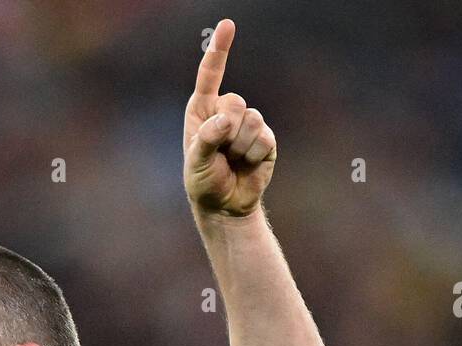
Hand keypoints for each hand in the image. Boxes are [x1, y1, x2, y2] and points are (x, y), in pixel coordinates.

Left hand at [183, 19, 276, 217]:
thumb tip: (226, 120)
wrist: (225, 205)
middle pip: (235, 102)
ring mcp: (248, 123)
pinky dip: (253, 156)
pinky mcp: (265, 139)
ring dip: (240, 147)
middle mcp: (226, 111)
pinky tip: (246, 165)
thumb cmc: (203, 181)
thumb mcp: (196, 162)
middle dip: (226, 129)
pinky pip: (264, 139)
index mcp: (203, 109)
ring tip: (232, 161)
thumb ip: (207, 139)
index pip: (210, 75)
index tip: (227, 24)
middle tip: (220, 152)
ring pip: (252, 121)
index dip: (219, 50)